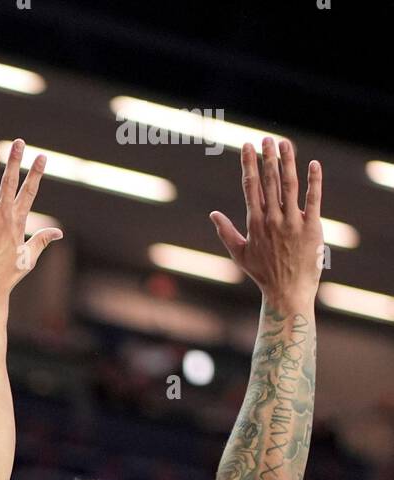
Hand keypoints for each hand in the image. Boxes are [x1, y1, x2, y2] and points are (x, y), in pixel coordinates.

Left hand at [0, 141, 61, 297]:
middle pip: (10, 183)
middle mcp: (2, 218)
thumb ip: (41, 241)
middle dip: (16, 161)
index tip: (42, 156)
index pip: (29, 192)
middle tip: (19, 142)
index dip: (36, 173)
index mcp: (17, 223)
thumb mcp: (27, 259)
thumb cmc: (5, 277)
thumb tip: (58, 232)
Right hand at [210, 140, 322, 313]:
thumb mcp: (239, 255)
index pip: (251, 187)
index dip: (249, 164)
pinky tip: (313, 164)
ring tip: (284, 144)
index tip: (247, 147)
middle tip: (266, 139)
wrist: (287, 293)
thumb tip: (212, 214)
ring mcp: (292, 222)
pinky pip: (314, 199)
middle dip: (267, 157)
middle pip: (269, 181)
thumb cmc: (263, 275)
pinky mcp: (311, 227)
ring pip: (289, 185)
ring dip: (287, 162)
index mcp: (255, 224)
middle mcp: (272, 220)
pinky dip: (314, 180)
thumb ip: (226, 232)